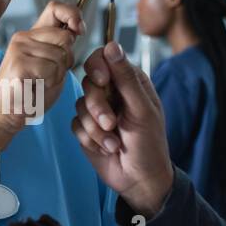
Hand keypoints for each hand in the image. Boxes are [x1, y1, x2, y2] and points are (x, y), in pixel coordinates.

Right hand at [0, 1, 83, 134]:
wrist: (6, 113)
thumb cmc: (31, 91)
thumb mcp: (52, 64)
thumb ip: (61, 46)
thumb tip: (76, 29)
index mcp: (32, 34)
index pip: (55, 8)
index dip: (73, 14)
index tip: (79, 30)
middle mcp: (23, 37)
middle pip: (65, 38)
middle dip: (67, 60)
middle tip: (50, 74)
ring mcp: (19, 49)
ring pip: (60, 57)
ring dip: (58, 75)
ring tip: (40, 82)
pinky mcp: (19, 64)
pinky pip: (51, 70)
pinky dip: (50, 83)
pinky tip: (36, 87)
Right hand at [72, 42, 174, 217]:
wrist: (140, 179)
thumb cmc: (149, 144)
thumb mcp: (141, 110)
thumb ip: (126, 78)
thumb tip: (111, 45)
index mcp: (130, 82)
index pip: (104, 59)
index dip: (97, 66)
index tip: (101, 80)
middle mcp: (112, 93)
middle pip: (88, 83)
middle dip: (97, 106)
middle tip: (110, 123)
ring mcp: (97, 111)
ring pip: (79, 105)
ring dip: (95, 128)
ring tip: (113, 143)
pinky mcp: (85, 129)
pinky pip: (75, 125)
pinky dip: (90, 138)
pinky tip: (106, 149)